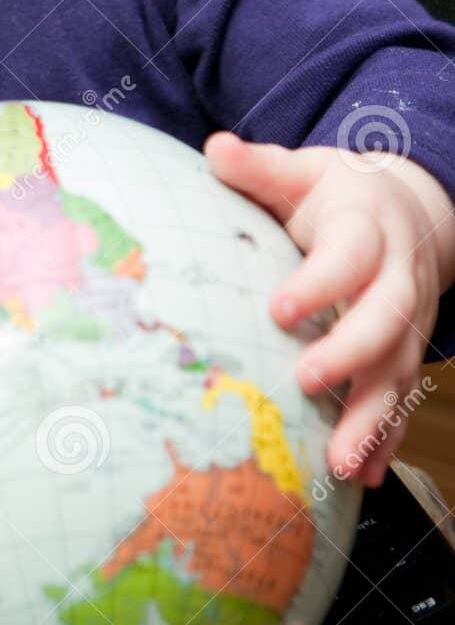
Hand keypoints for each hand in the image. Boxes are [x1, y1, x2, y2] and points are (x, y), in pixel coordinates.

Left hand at [203, 132, 444, 489]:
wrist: (407, 211)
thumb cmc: (337, 195)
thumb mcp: (302, 172)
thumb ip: (259, 167)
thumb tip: (214, 148)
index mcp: (368, 229)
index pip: (349, 257)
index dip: (319, 284)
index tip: (278, 310)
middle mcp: (398, 277)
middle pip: (386, 319)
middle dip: (350, 354)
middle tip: (306, 381)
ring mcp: (410, 321)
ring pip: (400, 370)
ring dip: (373, 417)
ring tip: (342, 460)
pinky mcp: (407, 353)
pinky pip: (403, 399)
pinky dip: (387, 438)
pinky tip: (366, 475)